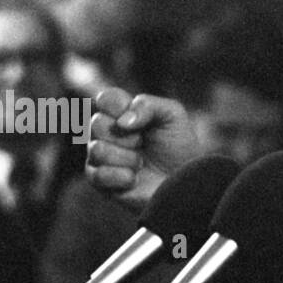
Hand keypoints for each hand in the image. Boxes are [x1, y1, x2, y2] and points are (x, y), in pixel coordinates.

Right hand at [86, 87, 205, 210]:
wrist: (186, 181)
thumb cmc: (179, 147)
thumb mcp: (172, 116)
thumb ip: (147, 105)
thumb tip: (121, 121)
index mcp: (122, 113)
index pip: (105, 99)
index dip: (119, 107)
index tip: (141, 120)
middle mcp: (107, 133)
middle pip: (96, 123)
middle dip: (126, 136)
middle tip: (143, 144)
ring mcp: (102, 158)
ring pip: (96, 149)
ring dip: (126, 158)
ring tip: (141, 163)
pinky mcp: (101, 182)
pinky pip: (96, 175)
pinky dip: (120, 177)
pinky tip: (134, 179)